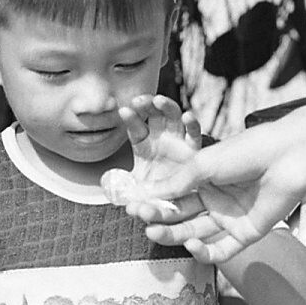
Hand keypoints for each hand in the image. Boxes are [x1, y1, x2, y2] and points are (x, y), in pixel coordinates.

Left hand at [101, 94, 201, 216]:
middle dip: (147, 104)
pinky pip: (194, 134)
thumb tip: (111, 190)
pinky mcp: (193, 149)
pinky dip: (192, 124)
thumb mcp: (135, 188)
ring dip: (166, 106)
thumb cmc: (154, 192)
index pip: (136, 126)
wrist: (174, 204)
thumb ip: (124, 187)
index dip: (130, 118)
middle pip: (153, 113)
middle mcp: (160, 137)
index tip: (124, 111)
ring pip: (173, 116)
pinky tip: (188, 116)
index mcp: (143, 143)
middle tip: (139, 101)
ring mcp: (177, 140)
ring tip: (159, 100)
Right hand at [115, 118, 305, 264]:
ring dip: (174, 236)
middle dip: (159, 219)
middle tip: (141, 220)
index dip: (152, 201)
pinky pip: (221, 250)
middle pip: (181, 216)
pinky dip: (204, 252)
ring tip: (154, 233)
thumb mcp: (203, 163)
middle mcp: (215, 199)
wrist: (289, 157)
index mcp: (204, 178)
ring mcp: (230, 217)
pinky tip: (190, 245)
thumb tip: (146, 194)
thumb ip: (176, 183)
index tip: (132, 205)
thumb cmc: (248, 151)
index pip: (172, 195)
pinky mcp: (246, 234)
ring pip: (195, 233)